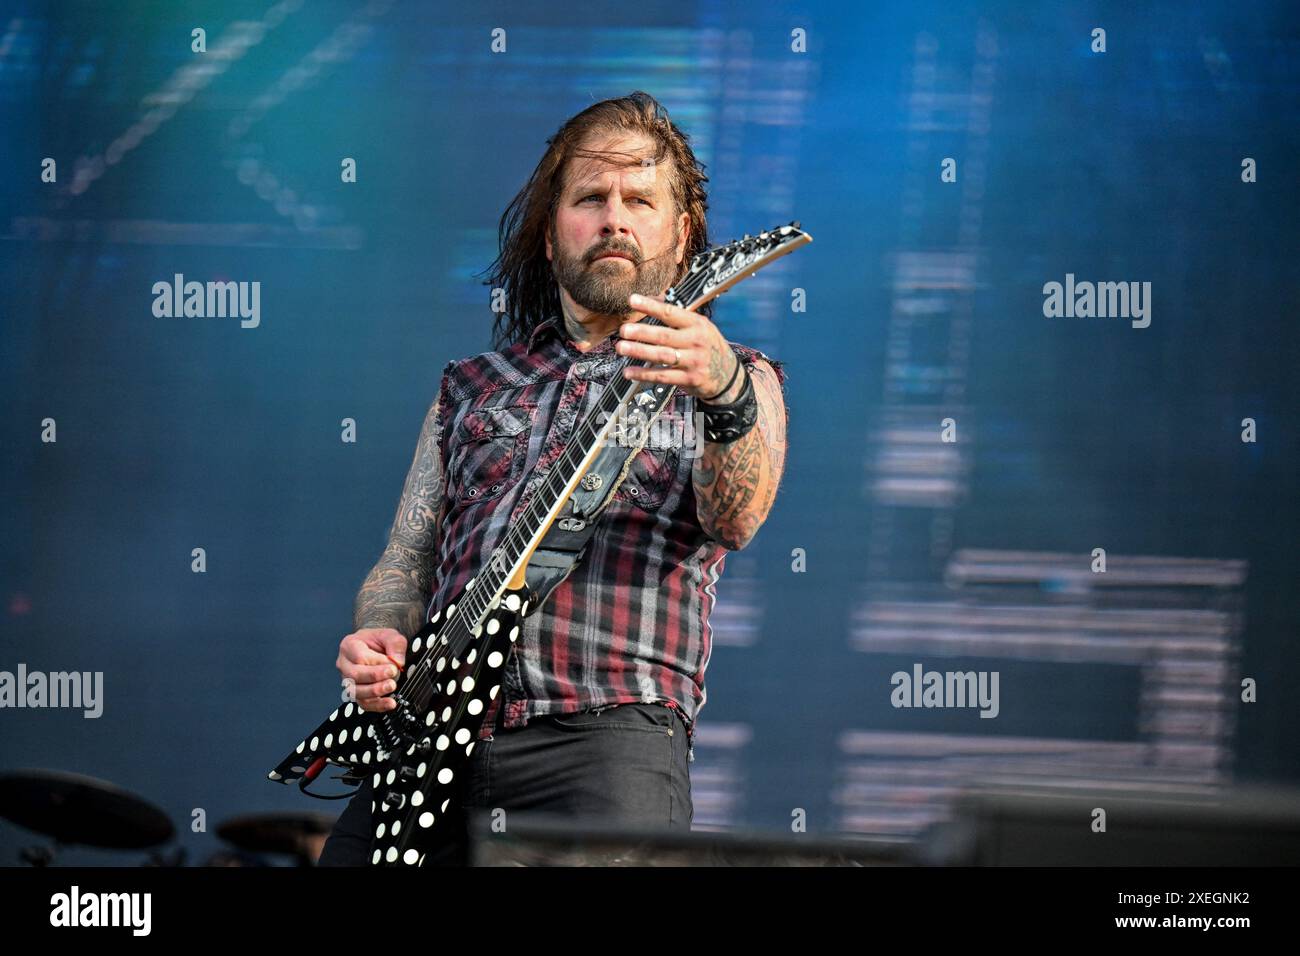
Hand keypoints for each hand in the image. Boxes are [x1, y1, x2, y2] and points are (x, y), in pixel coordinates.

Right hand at [337, 628, 406, 711]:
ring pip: (356, 691)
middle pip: (355, 675)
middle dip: (376, 677)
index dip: (377, 663)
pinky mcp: (357, 693)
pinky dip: (377, 705)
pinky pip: (363, 703)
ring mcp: (348, 680)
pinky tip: (389, 703)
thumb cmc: (378, 641)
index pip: (359, 657)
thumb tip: (398, 661)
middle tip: (393, 675)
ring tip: (391, 686)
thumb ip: (395, 644)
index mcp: (349, 645)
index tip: (392, 665)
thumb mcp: (389, 635)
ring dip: (376, 692)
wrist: (376, 647)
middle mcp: (345, 664)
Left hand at [618, 293, 742, 403]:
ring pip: (662, 356)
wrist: (728, 374)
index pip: (671, 313)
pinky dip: (644, 375)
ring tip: (621, 348)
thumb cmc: (708, 345)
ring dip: (639, 352)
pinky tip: (629, 372)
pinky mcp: (689, 379)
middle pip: (664, 336)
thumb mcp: (700, 326)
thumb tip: (653, 299)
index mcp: (697, 324)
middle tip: (623, 330)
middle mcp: (696, 341)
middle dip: (642, 332)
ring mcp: (693, 361)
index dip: (651, 306)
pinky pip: (663, 376)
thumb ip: (678, 316)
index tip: (632, 300)